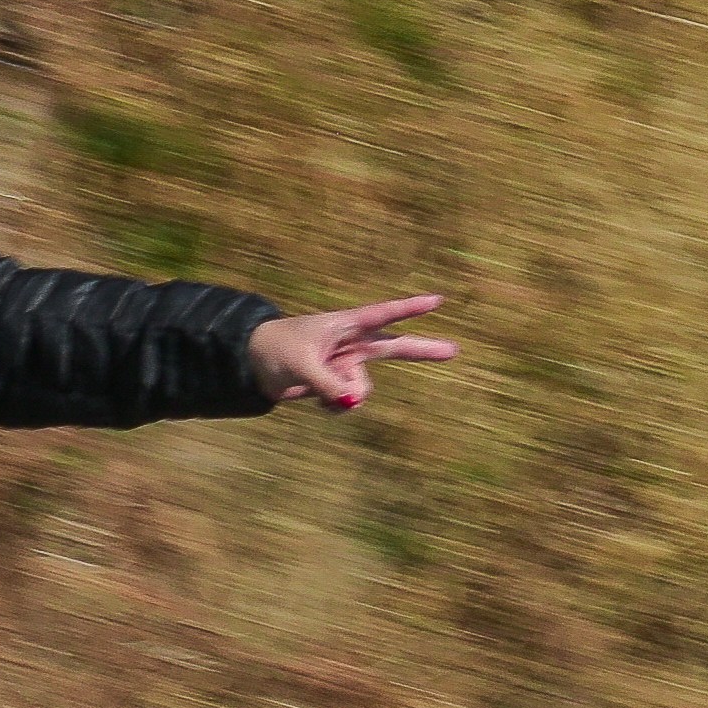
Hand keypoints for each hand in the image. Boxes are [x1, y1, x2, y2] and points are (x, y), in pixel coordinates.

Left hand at [247, 293, 458, 411]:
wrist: (252, 365)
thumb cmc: (274, 349)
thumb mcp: (301, 365)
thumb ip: (328, 384)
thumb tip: (352, 402)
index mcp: (344, 325)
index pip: (383, 316)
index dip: (410, 309)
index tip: (438, 301)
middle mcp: (351, 344)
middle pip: (395, 348)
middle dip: (423, 350)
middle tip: (454, 350)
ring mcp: (346, 365)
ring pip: (363, 388)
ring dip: (346, 396)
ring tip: (320, 389)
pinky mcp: (338, 384)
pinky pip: (350, 401)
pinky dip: (338, 406)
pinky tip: (320, 402)